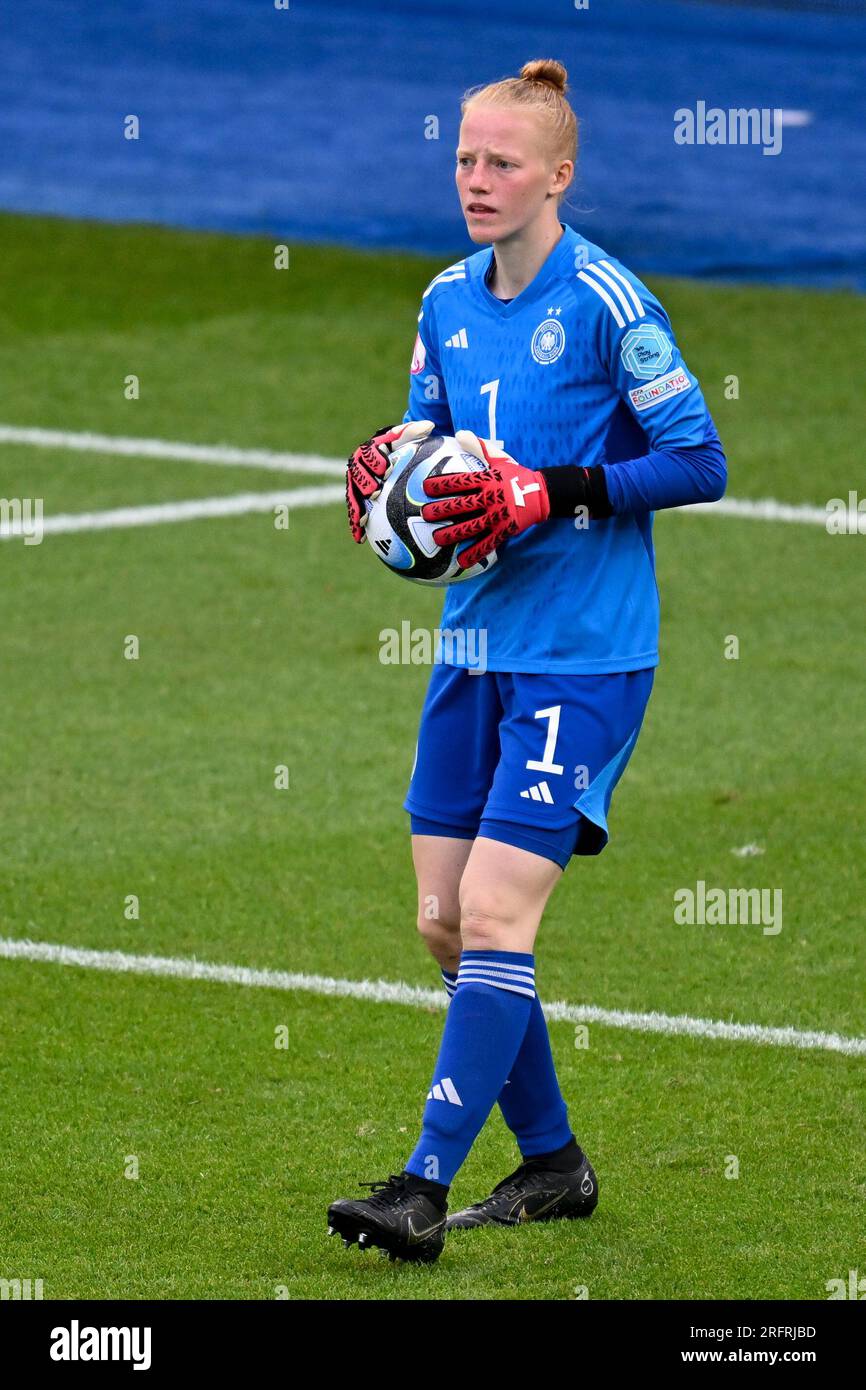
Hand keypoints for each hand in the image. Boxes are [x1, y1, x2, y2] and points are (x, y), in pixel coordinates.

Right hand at [345, 420, 435, 542]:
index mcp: (370, 450)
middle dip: (365, 483)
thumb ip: (414, 431)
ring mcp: (356, 483)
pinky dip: (355, 524)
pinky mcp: (357, 500)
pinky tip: (361, 538)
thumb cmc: (404, 448)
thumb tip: (428, 426)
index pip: (371, 452)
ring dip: (356, 506)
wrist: (394, 462)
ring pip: (353, 495)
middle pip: (358, 474)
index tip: (387, 468)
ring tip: (363, 519)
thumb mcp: (409, 438)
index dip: (376, 460)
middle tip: (375, 494)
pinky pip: (355, 511)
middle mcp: (359, 466)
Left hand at [420, 430, 549, 568]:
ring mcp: (498, 516)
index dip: (442, 484)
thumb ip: (479, 447)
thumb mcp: (499, 459)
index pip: (461, 481)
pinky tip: (462, 562)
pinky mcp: (505, 531)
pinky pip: (488, 544)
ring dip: (453, 533)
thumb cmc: (516, 475)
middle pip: (462, 505)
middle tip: (425, 514)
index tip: (426, 487)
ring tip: (437, 538)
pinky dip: (475, 553)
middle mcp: (491, 498)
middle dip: (442, 510)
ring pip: (471, 526)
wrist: (542, 494)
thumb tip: (460, 433)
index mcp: (488, 479)